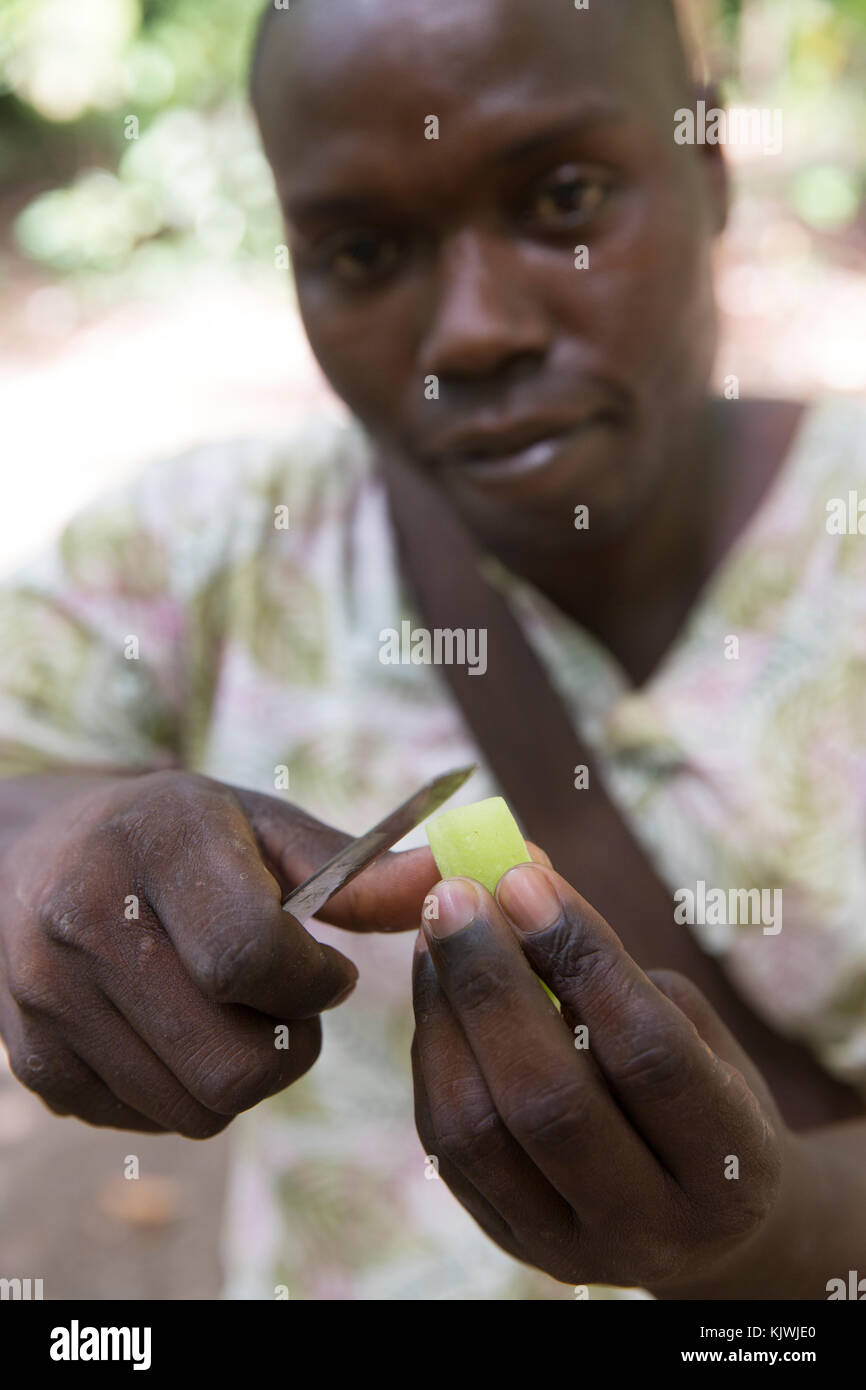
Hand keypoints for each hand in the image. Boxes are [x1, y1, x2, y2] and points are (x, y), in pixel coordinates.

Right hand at [0, 769, 437, 1135]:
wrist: (31, 856)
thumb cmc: (175, 837)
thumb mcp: (258, 824)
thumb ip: (355, 868)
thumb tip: (446, 883)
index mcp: (153, 844)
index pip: (250, 956)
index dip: (313, 981)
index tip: (328, 969)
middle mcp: (84, 923)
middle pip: (230, 1062)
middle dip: (289, 1046)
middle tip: (286, 1003)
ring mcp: (48, 1001)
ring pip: (195, 1109)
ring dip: (241, 1073)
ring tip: (232, 1011)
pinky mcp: (35, 1063)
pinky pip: (150, 1123)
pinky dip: (186, 1089)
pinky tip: (178, 1028)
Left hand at [412, 863, 787, 1292]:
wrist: (699, 1219)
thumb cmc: (702, 1088)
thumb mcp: (696, 1030)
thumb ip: (614, 972)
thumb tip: (516, 884)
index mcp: (730, 1168)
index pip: (650, 1054)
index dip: (582, 959)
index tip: (526, 879)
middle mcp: (651, 1227)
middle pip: (550, 1104)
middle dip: (493, 984)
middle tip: (458, 893)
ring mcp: (570, 1249)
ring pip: (479, 1131)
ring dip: (446, 1013)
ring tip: (437, 931)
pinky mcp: (507, 1240)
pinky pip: (448, 1146)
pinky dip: (432, 1052)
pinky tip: (435, 985)